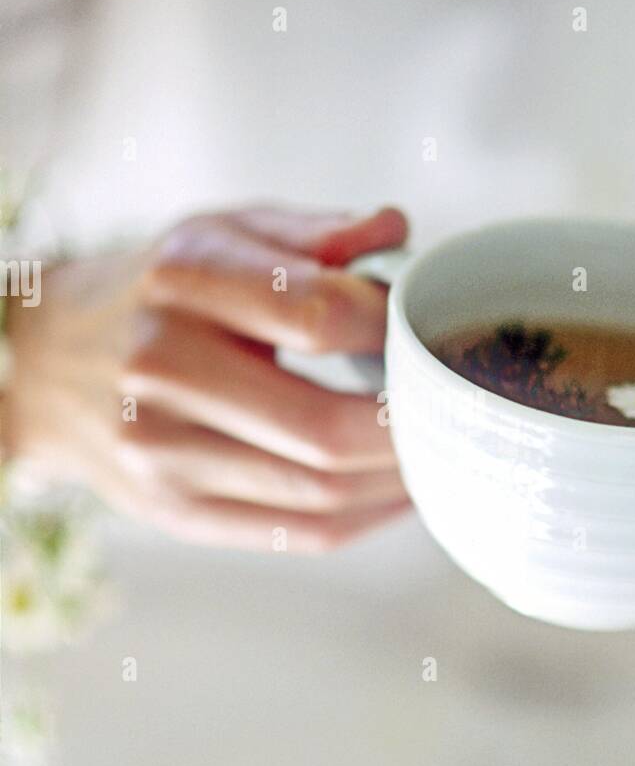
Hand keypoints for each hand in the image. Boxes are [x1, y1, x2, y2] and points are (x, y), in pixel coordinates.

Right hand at [3, 205, 410, 549]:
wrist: (49, 364)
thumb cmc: (156, 290)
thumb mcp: (222, 231)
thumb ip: (313, 232)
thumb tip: (397, 234)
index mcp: (184, 282)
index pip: (315, 316)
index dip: (392, 332)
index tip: (425, 336)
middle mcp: (162, 369)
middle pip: (323, 429)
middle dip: (410, 430)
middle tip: (455, 416)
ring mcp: (162, 454)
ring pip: (318, 493)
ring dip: (398, 483)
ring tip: (439, 455)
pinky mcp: (174, 513)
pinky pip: (296, 533)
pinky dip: (364, 518)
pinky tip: (395, 492)